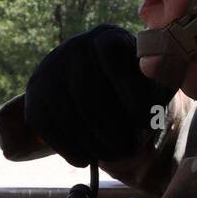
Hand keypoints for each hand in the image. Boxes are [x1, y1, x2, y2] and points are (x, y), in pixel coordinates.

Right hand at [0, 25, 174, 167]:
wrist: (91, 84)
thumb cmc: (132, 83)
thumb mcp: (150, 76)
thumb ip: (161, 76)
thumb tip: (160, 80)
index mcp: (107, 37)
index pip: (113, 58)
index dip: (130, 92)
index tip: (146, 121)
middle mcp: (73, 48)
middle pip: (87, 94)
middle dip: (112, 129)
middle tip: (131, 150)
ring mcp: (49, 73)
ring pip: (67, 114)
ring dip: (93, 142)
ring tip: (115, 155)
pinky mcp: (35, 99)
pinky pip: (48, 128)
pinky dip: (69, 148)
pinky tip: (87, 159)